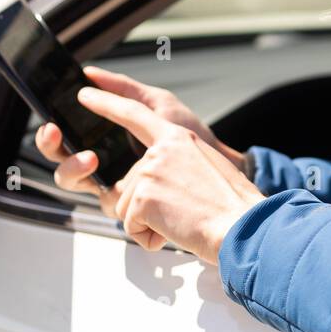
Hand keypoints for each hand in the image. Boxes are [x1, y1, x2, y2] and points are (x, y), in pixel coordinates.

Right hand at [35, 65, 245, 193]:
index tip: (52, 121)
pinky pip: (111, 207)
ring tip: (91, 159)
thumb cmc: (192, 134)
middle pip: (63, 166)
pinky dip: (110, 194)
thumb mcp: (157, 104)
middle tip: (58, 135)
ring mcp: (117, 189)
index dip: (51, 136)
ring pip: (78, 186)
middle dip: (55, 151)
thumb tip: (89, 73)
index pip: (66, 140)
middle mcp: (105, 169)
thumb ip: (124, 89)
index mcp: (106, 142)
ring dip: (74, 170)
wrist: (223, 164)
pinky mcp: (134, 209)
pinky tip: (117, 184)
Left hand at [63, 85, 264, 261]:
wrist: (245, 226)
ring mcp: (150, 171)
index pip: (135, 114)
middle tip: (186, 211)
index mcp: (179, 138)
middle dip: (148, 208)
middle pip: (130, 184)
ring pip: (128, 208)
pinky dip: (152, 237)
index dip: (108, 103)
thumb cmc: (234, 208)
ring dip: (152, 224)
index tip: (85, 94)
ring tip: (185, 219)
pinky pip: (131, 227)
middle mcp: (161, 149)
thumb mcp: (207, 170)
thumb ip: (177, 166)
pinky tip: (178, 228)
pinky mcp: (142, 197)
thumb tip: (156, 188)